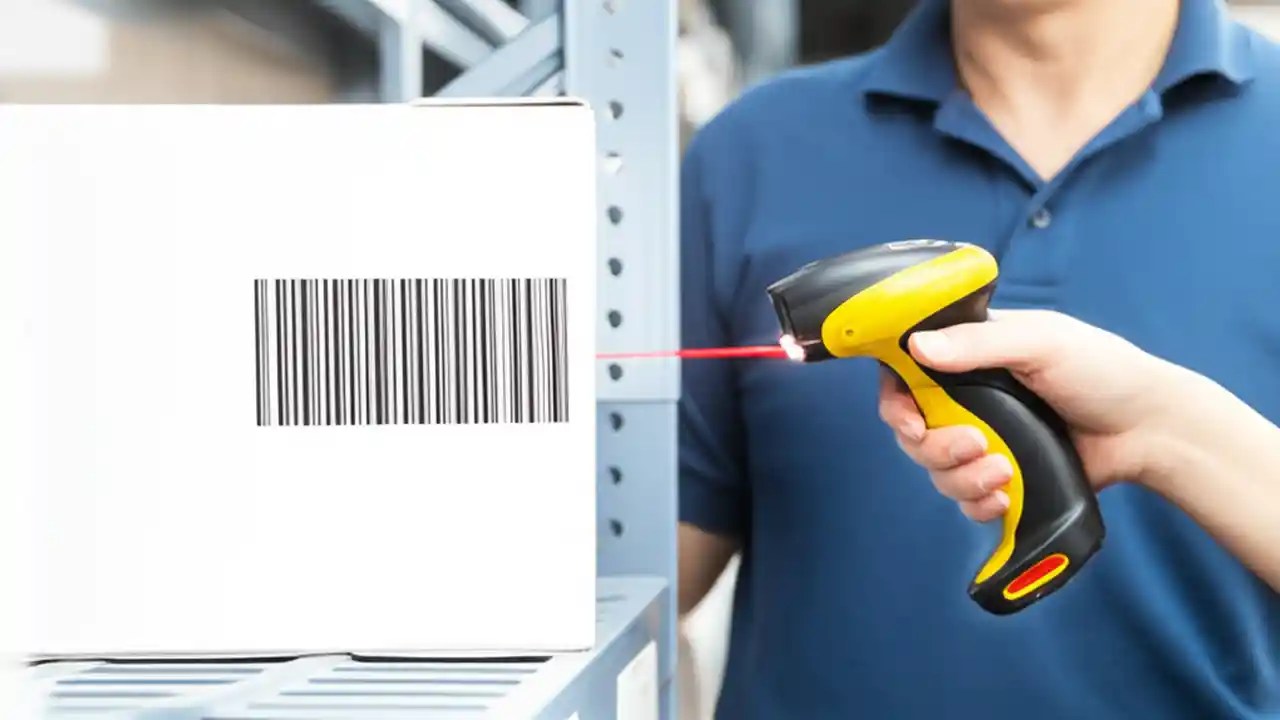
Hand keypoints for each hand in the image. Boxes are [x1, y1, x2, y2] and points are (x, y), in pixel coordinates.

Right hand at [879, 309, 1178, 521]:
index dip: (896, 402)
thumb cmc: (1103, 371)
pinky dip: (978, 503)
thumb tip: (916, 347)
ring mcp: (984, 441)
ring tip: (1004, 475)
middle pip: (913, 432)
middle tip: (974, 445)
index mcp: (969, 356)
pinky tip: (1006, 497)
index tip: (912, 423)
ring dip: (961, 479)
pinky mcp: (1001, 478)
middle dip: (935, 448)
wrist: (1151, 431)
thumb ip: (979, 344)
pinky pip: (965, 500)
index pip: (904, 375)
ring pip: (936, 470)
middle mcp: (968, 399)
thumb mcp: (1043, 343)